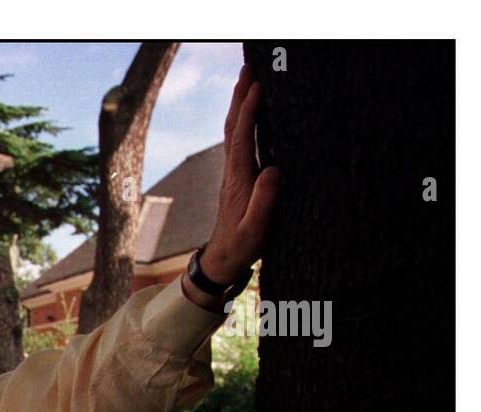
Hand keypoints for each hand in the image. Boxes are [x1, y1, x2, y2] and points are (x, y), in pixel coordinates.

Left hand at [199, 64, 279, 283]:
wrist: (222, 259)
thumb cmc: (242, 246)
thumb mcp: (255, 229)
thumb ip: (264, 202)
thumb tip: (273, 170)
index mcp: (239, 179)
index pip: (242, 138)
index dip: (249, 112)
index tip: (257, 87)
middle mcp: (233, 171)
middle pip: (233, 126)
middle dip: (240, 97)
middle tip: (248, 68)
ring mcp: (233, 173)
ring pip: (234, 131)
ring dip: (240, 104)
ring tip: (248, 79)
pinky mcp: (238, 177)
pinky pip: (239, 141)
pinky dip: (244, 120)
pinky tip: (250, 112)